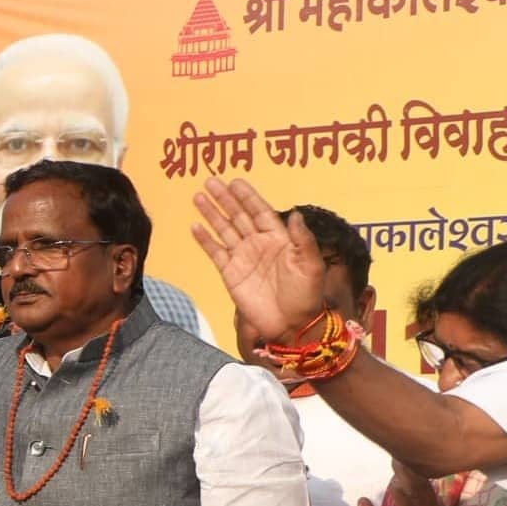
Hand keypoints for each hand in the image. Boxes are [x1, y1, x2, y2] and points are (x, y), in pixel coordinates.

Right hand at [186, 179, 331, 353]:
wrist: (292, 325)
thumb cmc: (307, 296)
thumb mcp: (311, 265)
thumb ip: (302, 240)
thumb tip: (294, 214)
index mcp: (279, 239)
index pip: (260, 211)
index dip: (248, 196)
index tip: (236, 182)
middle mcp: (258, 244)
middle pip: (238, 216)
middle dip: (225, 198)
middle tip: (211, 180)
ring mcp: (243, 258)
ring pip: (224, 230)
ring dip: (211, 214)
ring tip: (198, 197)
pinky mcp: (230, 274)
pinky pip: (215, 253)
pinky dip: (205, 240)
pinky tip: (195, 226)